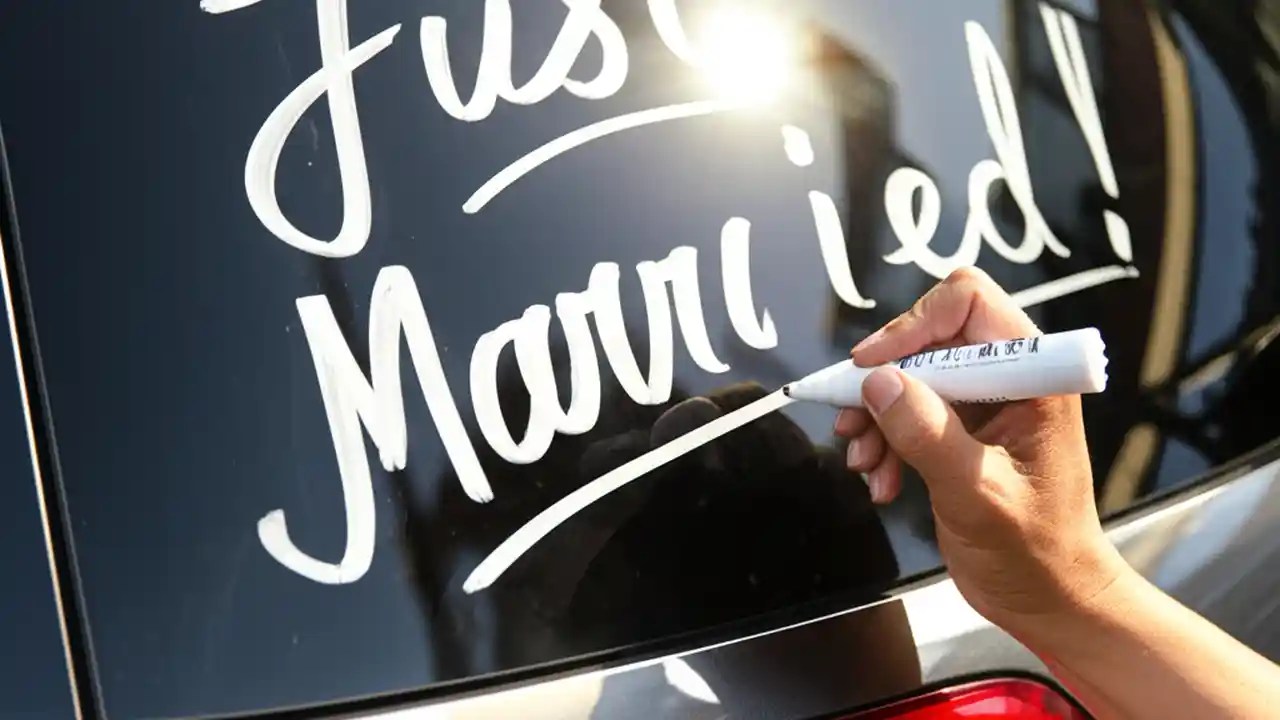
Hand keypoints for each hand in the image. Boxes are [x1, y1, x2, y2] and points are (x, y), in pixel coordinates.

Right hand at [834, 267, 1129, 639]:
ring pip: (909, 375)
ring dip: (876, 417)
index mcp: (1034, 375)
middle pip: (927, 338)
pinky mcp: (960, 430)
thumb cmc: (1037, 552)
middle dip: (884, 382)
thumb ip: (928, 434)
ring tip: (865, 464)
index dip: (913, 324)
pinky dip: (884, 442)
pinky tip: (882, 480)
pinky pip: (907, 411)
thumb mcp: (977, 494)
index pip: (968, 302)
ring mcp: (983, 404)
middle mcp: (1009, 377)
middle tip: (853, 423)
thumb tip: (877, 383)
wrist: (1049, 599)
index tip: (872, 368)